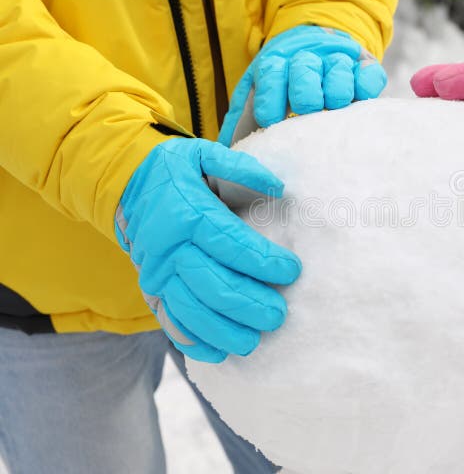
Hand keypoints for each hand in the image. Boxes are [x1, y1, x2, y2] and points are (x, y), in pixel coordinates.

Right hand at [115, 138, 301, 362]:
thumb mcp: (204, 154)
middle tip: (279, 314)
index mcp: (187, 213)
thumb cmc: (177, 170)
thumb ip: (240, 167)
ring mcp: (156, 273)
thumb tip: (277, 187)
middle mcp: (169, 248)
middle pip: (212, 284)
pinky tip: (218, 352)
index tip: (292, 271)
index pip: (230, 243)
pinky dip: (193, 340)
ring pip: (191, 310)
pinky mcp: (151, 290)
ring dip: (224, 330)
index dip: (262, 261)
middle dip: (249, 304)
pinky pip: (170, 321)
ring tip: (255, 340)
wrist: (127, 185)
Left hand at [219, 25, 387, 145]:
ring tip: (334, 106)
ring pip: (337, 68)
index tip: (271, 119)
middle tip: (307, 109)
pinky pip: (368, 73)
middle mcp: (307, 59)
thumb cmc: (286, 96)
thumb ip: (242, 123)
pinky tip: (360, 97)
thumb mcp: (257, 101)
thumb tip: (225, 151)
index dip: (271, 97)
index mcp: (276, 65)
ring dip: (335, 89)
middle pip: (305, 68)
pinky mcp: (365, 67)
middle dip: (304, 92)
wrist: (322, 55)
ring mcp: (337, 61)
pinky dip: (365, 84)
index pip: (271, 74)